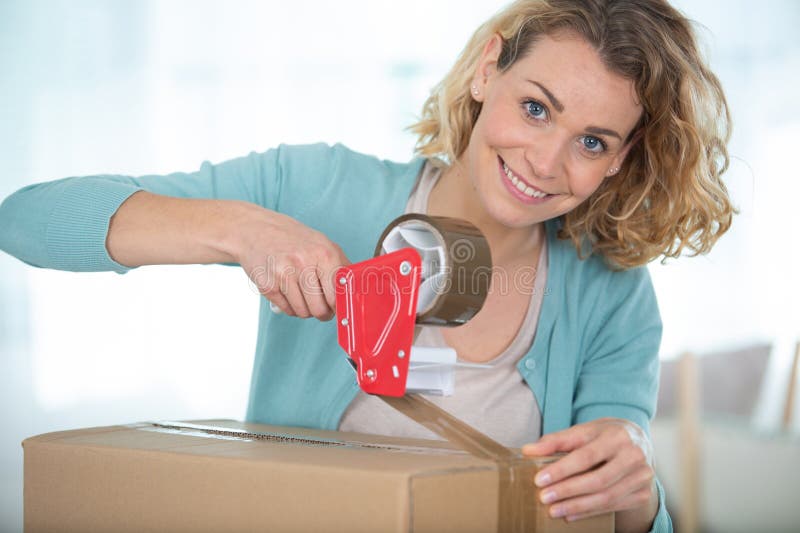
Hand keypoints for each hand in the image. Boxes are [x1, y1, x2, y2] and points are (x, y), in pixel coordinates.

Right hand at [233, 204, 349, 319]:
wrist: (255, 229)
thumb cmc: (293, 239)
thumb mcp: (322, 244)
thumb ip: (340, 267)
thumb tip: (355, 292)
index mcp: (324, 253)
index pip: (338, 295)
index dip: (339, 306)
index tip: (338, 308)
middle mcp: (304, 263)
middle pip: (320, 309)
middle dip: (322, 312)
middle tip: (320, 304)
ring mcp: (284, 274)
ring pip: (303, 312)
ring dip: (304, 309)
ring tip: (301, 293)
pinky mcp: (267, 285)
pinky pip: (287, 310)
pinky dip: (289, 306)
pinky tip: (287, 291)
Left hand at [521, 418, 657, 531]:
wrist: (638, 441)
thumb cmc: (604, 435)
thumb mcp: (583, 430)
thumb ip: (556, 440)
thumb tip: (528, 451)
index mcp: (617, 435)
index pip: (586, 456)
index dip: (562, 469)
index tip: (539, 480)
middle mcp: (634, 455)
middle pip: (598, 479)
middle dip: (568, 491)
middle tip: (544, 498)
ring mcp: (642, 476)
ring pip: (606, 496)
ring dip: (577, 506)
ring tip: (554, 510)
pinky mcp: (643, 493)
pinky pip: (613, 507)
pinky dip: (589, 512)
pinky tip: (570, 515)